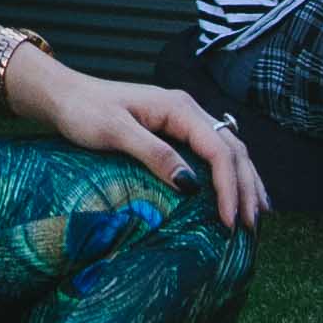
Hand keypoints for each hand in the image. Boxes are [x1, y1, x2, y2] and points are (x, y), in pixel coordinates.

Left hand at [17, 61, 266, 229]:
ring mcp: (184, 120)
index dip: (229, 187)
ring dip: (245, 182)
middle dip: (246, 188)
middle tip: (251, 226)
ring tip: (257, 214)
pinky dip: (230, 174)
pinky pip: (213, 153)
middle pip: (234, 150)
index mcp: (180, 108)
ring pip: (229, 151)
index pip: (219, 149)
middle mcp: (189, 111)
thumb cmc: (84, 110)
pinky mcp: (176, 131)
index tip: (229, 220)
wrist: (65, 96)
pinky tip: (235, 194)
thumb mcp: (115, 132)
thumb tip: (191, 184)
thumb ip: (154, 154)